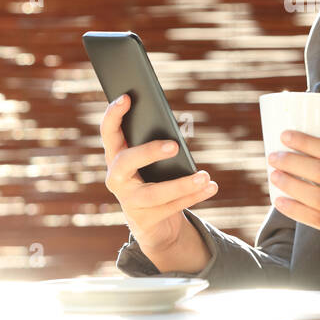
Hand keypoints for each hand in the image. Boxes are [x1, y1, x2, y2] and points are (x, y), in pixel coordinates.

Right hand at [101, 94, 218, 253]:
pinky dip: (194, 196)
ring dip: (182, 184)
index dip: (113, 114)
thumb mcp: (153, 159)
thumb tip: (182, 127)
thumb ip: (160, 141)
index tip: (126, 97)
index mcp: (116, 156)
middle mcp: (116, 178)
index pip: (108, 132)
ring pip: (154, 193)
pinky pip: (171, 207)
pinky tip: (210, 186)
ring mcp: (128, 201)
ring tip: (204, 176)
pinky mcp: (144, 220)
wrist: (152, 222)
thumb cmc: (153, 178)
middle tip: (174, 145)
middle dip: (148, 152)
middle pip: (125, 163)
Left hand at [267, 129, 319, 276]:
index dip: (307, 142)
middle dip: (293, 162)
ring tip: (274, 175)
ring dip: (290, 184)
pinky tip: (280, 201)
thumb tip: (306, 152)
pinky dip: (294, 209)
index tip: (286, 136)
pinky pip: (314, 218)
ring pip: (315, 195)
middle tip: (274, 157)